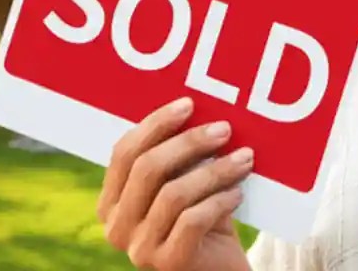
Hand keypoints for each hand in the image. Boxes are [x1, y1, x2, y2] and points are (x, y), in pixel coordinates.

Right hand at [98, 97, 254, 270]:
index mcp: (112, 201)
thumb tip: (201, 110)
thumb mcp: (187, 183)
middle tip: (225, 129)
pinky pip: (192, 221)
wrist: (220, 269)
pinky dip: (219, 201)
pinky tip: (237, 193)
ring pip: (173, 194)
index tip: (189, 104)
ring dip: (214, 170)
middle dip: (189, 142)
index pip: (124, 152)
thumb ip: (181, 157)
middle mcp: (117, 227)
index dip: (155, 124)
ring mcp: (139, 249)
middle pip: (147, 169)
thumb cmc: (204, 218)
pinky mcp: (168, 264)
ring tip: (245, 159)